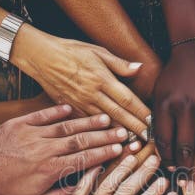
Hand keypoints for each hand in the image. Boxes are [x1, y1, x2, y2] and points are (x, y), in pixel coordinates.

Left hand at [0, 104, 131, 194]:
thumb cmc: (4, 189)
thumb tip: (82, 190)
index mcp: (50, 170)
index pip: (84, 159)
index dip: (104, 154)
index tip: (120, 149)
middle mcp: (45, 150)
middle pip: (81, 140)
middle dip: (104, 136)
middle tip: (122, 132)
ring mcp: (33, 134)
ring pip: (66, 126)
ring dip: (88, 122)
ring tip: (106, 118)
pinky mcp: (20, 124)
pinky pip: (43, 115)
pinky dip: (58, 111)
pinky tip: (72, 107)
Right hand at [11, 25, 151, 139]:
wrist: (41, 56)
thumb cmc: (71, 51)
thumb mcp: (97, 51)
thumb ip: (119, 63)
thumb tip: (139, 67)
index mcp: (102, 78)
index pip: (127, 99)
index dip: (141, 111)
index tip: (153, 121)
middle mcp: (93, 93)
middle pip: (119, 114)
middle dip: (136, 127)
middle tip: (150, 139)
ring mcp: (81, 103)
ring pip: (104, 122)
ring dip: (120, 133)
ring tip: (134, 143)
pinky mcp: (71, 109)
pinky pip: (88, 124)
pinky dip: (100, 133)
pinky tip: (109, 140)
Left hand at [22, 155, 168, 194]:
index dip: (153, 193)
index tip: (164, 180)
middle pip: (126, 190)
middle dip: (142, 173)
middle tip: (153, 159)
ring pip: (106, 184)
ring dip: (120, 169)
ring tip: (132, 155)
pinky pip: (82, 187)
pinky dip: (91, 174)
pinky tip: (100, 164)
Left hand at [153, 37, 194, 166]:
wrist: (194, 50)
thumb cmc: (173, 76)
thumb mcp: (157, 96)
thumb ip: (159, 121)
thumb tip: (163, 151)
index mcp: (167, 106)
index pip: (165, 143)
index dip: (167, 160)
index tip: (171, 169)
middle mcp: (188, 107)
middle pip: (187, 148)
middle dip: (187, 167)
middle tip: (189, 179)